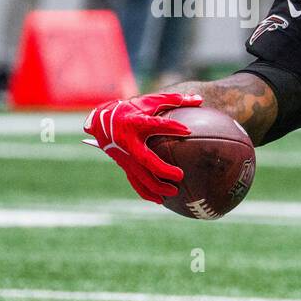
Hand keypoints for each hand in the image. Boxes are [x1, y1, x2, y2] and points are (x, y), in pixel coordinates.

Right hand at [82, 92, 202, 201]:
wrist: (100, 119)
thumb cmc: (131, 109)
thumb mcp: (149, 101)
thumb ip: (173, 100)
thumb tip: (200, 99)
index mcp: (135, 122)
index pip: (155, 124)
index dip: (170, 127)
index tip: (187, 130)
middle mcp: (127, 141)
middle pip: (145, 159)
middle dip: (162, 169)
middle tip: (180, 175)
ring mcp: (123, 155)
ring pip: (139, 175)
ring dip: (155, 186)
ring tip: (174, 193)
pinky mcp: (123, 164)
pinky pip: (134, 181)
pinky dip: (145, 192)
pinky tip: (160, 200)